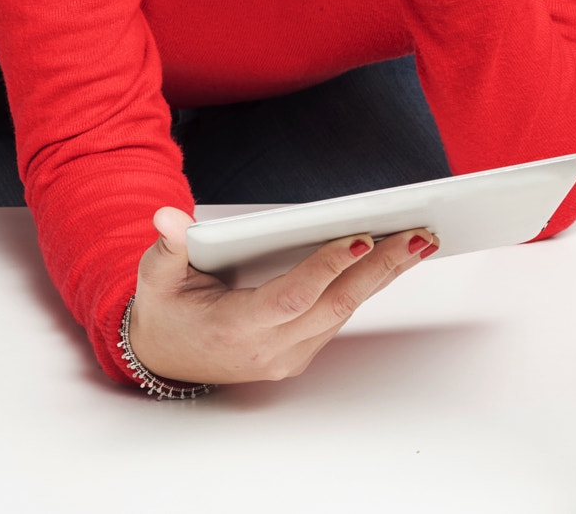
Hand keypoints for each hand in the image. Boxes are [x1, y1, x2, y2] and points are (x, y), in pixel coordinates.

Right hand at [127, 207, 437, 384]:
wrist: (164, 358)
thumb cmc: (165, 312)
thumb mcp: (156, 278)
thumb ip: (167, 248)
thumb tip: (169, 218)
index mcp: (235, 328)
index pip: (292, 297)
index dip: (327, 268)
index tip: (361, 237)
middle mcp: (269, 349)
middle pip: (334, 306)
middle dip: (379, 268)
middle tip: (417, 235)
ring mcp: (288, 356)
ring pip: (344, 311)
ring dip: (383, 275)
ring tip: (419, 239)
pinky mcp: (300, 353)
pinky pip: (339, 316)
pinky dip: (366, 285)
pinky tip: (393, 258)